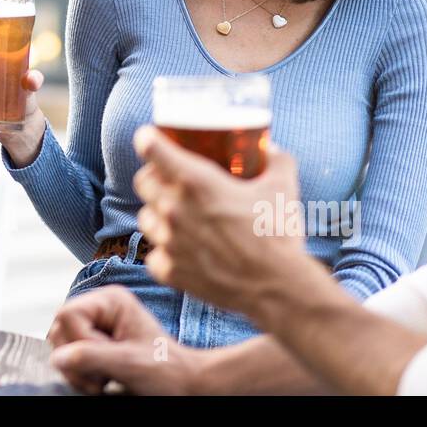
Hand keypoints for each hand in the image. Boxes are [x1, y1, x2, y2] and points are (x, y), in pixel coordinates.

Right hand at [46, 285, 199, 394]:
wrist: (182, 384)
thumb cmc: (165, 371)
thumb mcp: (128, 364)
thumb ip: (91, 357)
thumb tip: (57, 357)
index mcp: (111, 300)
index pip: (68, 314)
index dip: (78, 341)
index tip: (104, 358)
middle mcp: (101, 307)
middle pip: (60, 329)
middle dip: (76, 359)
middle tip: (103, 376)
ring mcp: (96, 325)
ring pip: (61, 346)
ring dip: (78, 369)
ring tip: (105, 379)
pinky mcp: (95, 342)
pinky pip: (70, 356)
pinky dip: (81, 373)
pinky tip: (102, 379)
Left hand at [133, 125, 308, 321]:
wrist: (278, 288)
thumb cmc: (278, 233)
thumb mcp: (283, 185)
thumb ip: (276, 159)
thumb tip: (271, 149)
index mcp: (195, 181)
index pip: (150, 147)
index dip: (148, 138)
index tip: (152, 138)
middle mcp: (174, 208)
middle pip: (143, 181)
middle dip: (154, 175)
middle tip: (171, 179)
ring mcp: (168, 242)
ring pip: (145, 217)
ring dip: (158, 213)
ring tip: (179, 216)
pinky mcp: (169, 271)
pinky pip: (154, 254)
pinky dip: (165, 251)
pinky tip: (184, 250)